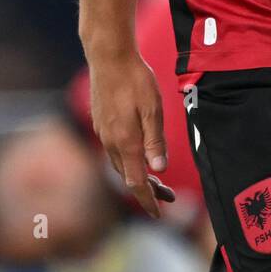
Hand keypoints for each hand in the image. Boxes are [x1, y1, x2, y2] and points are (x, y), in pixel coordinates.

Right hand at [87, 49, 174, 217]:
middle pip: (128, 177)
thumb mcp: (153, 108)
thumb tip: (159, 170)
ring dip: (137, 175)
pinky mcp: (101, 123)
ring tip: (156, 178)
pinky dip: (128, 160)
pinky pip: (114, 151)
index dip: (148, 201)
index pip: (136, 183)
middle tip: (169, 196)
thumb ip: (155, 140)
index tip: (159, 214)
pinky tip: (138, 153)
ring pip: (120, 164)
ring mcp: (103, 132)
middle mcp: (111, 142)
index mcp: (125, 142)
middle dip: (147, 190)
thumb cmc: (135, 79)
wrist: (109, 57)